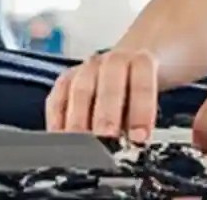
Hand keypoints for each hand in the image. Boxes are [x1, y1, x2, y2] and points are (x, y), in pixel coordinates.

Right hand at [45, 49, 159, 143]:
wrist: (127, 66)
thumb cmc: (140, 90)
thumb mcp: (149, 101)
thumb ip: (140, 120)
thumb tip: (134, 143)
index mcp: (141, 62)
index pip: (141, 81)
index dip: (141, 110)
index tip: (139, 137)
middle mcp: (113, 61)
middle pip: (109, 82)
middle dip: (106, 114)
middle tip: (106, 139)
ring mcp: (87, 69)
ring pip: (79, 89)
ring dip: (79, 119)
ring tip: (80, 145)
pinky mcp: (66, 80)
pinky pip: (57, 97)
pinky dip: (57, 119)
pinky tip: (59, 138)